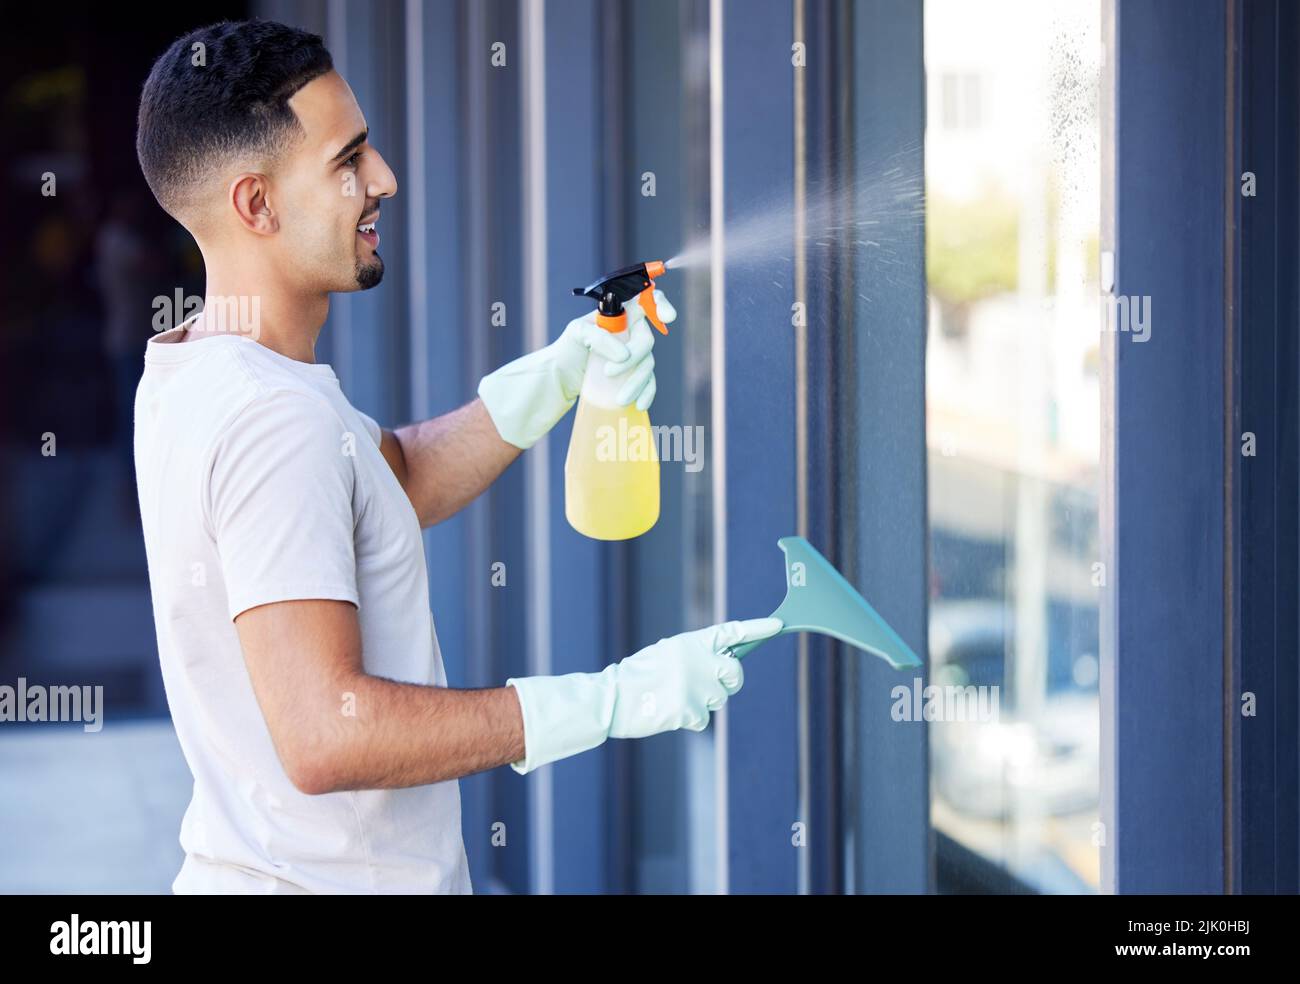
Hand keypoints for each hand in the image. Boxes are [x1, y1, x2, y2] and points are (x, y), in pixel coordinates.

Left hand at [477, 289, 676, 449]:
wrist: (562, 376)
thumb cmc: (568, 347)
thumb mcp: (577, 333)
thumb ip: (598, 336)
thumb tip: (623, 355)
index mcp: (621, 314)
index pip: (647, 302)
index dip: (661, 305)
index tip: (668, 317)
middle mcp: (631, 333)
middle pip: (646, 341)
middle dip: (633, 358)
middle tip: (609, 372)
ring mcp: (635, 355)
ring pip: (647, 365)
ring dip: (637, 382)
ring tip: (620, 399)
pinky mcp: (634, 376)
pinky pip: (649, 383)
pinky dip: (647, 393)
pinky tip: (640, 404)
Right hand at [503, 615, 782, 774]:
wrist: (611, 699)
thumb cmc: (638, 677)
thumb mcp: (667, 654)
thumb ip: (696, 656)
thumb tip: (724, 665)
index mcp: (691, 642)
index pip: (731, 631)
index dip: (756, 628)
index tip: (777, 625)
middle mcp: (698, 661)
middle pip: (735, 672)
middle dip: (730, 681)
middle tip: (714, 684)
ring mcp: (696, 686)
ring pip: (719, 699)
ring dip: (703, 702)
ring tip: (674, 698)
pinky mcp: (690, 710)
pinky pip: (703, 719)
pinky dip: (689, 720)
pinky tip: (669, 713)